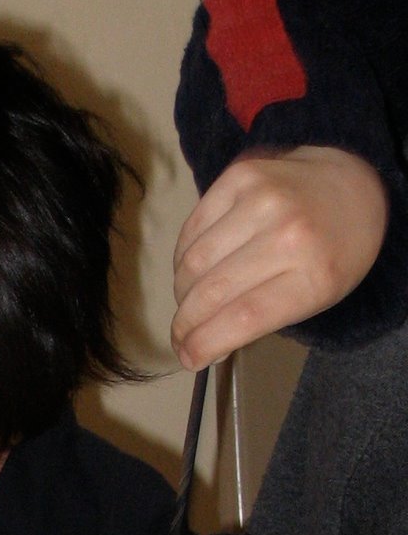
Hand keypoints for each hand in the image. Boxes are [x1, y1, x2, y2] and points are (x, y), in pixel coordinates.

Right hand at [172, 146, 388, 368]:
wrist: (354, 185)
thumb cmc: (334, 253)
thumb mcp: (314, 299)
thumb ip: (260, 322)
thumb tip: (200, 347)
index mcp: (315, 276)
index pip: (242, 318)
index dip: (204, 344)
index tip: (188, 358)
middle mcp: (288, 233)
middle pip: (211, 292)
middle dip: (185, 324)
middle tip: (180, 337)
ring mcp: (261, 199)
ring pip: (192, 262)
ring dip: (181, 292)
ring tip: (188, 302)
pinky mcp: (240, 176)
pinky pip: (191, 230)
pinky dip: (182, 259)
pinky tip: (192, 271)